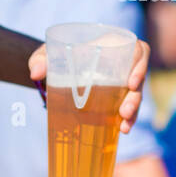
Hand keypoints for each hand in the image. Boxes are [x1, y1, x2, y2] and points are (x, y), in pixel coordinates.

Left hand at [29, 38, 152, 134]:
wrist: (59, 66)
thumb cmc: (60, 54)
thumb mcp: (50, 52)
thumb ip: (41, 57)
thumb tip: (35, 72)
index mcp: (113, 46)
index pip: (138, 51)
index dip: (140, 65)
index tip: (132, 83)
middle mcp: (122, 64)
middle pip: (140, 78)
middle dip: (136, 98)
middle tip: (125, 111)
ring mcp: (122, 82)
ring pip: (136, 96)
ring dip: (134, 111)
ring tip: (124, 126)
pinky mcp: (118, 97)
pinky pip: (128, 107)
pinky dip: (126, 119)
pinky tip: (122, 130)